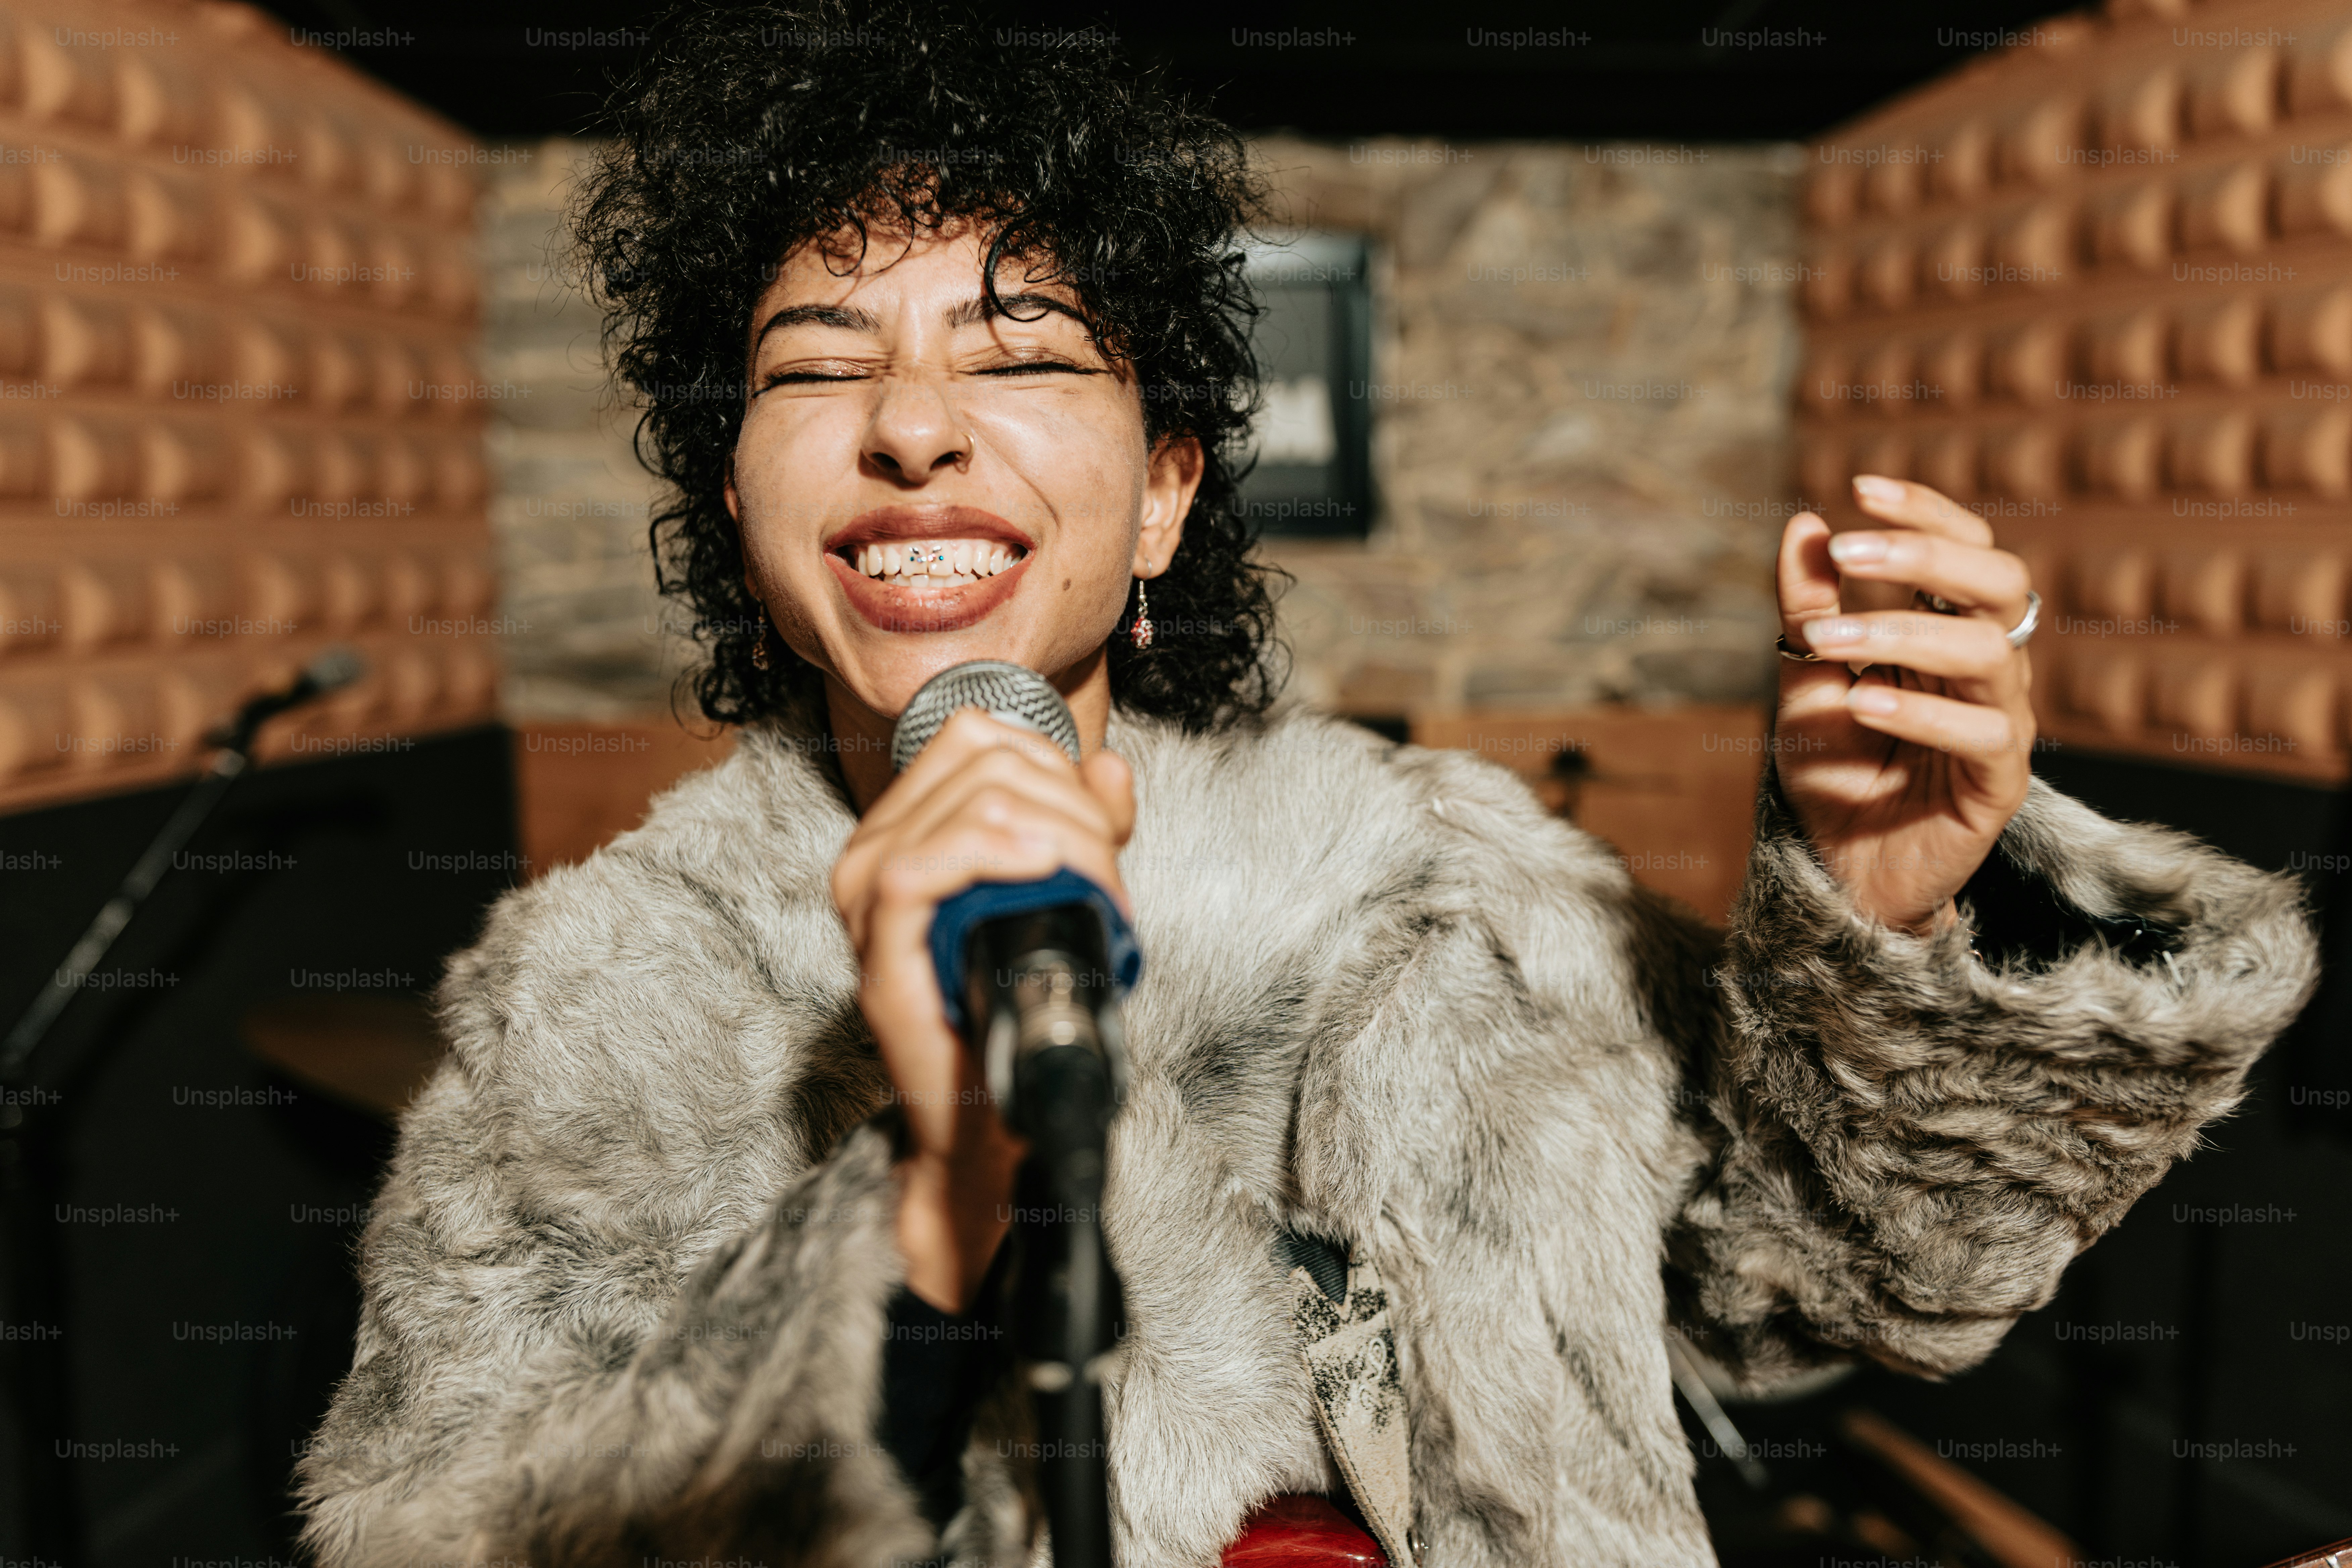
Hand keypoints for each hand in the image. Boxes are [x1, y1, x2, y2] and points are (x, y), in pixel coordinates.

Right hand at [830, 709, 1135, 1310]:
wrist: (990, 1102)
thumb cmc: (1016, 995)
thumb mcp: (1063, 888)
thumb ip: (1085, 819)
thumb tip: (1110, 765)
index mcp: (908, 824)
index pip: (979, 734)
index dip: (1055, 766)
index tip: (1097, 830)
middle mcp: (873, 847)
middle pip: (988, 761)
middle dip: (1073, 810)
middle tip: (1107, 878)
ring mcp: (867, 895)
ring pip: (975, 803)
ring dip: (1062, 840)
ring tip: (1095, 896)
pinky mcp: (878, 940)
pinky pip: (921, 864)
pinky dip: (996, 854)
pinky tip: (1041, 873)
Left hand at [1771, 474, 2036, 934]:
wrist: (1839, 863)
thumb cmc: (1834, 766)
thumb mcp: (1805, 676)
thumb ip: (1808, 606)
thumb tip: (1803, 523)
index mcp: (1953, 631)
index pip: (1967, 548)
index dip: (1926, 510)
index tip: (1859, 486)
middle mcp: (1991, 668)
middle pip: (1999, 583)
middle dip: (1924, 556)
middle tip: (1846, 552)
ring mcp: (2003, 723)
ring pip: (1989, 653)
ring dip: (1902, 634)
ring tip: (1829, 638)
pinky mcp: (1999, 782)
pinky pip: (1980, 734)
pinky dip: (1918, 712)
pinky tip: (1860, 702)